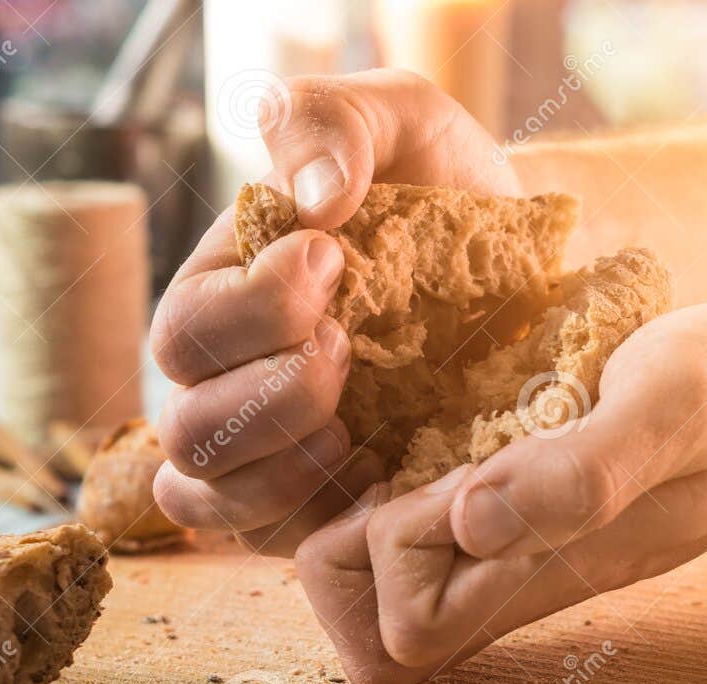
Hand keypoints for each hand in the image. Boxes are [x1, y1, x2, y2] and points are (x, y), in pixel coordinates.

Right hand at [149, 69, 518, 555]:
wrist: (522, 274)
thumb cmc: (447, 192)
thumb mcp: (403, 121)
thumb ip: (335, 122)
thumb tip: (311, 195)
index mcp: (222, 290)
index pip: (184, 326)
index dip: (249, 307)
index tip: (334, 258)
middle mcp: (223, 378)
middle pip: (186, 425)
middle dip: (271, 392)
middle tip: (353, 347)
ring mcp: (257, 452)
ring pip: (204, 493)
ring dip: (282, 463)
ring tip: (359, 421)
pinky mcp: (302, 507)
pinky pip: (264, 539)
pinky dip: (313, 516)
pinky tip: (380, 472)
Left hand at [295, 304, 706, 683]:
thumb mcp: (674, 409)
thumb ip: (584, 472)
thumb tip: (469, 520)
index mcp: (540, 576)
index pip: (406, 631)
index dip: (386, 551)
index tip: (431, 471)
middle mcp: (512, 583)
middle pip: (378, 634)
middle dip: (355, 545)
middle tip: (404, 461)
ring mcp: (513, 560)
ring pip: (392, 597)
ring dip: (374, 518)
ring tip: (418, 442)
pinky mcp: (518, 526)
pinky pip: (426, 548)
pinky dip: (403, 493)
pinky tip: (436, 429)